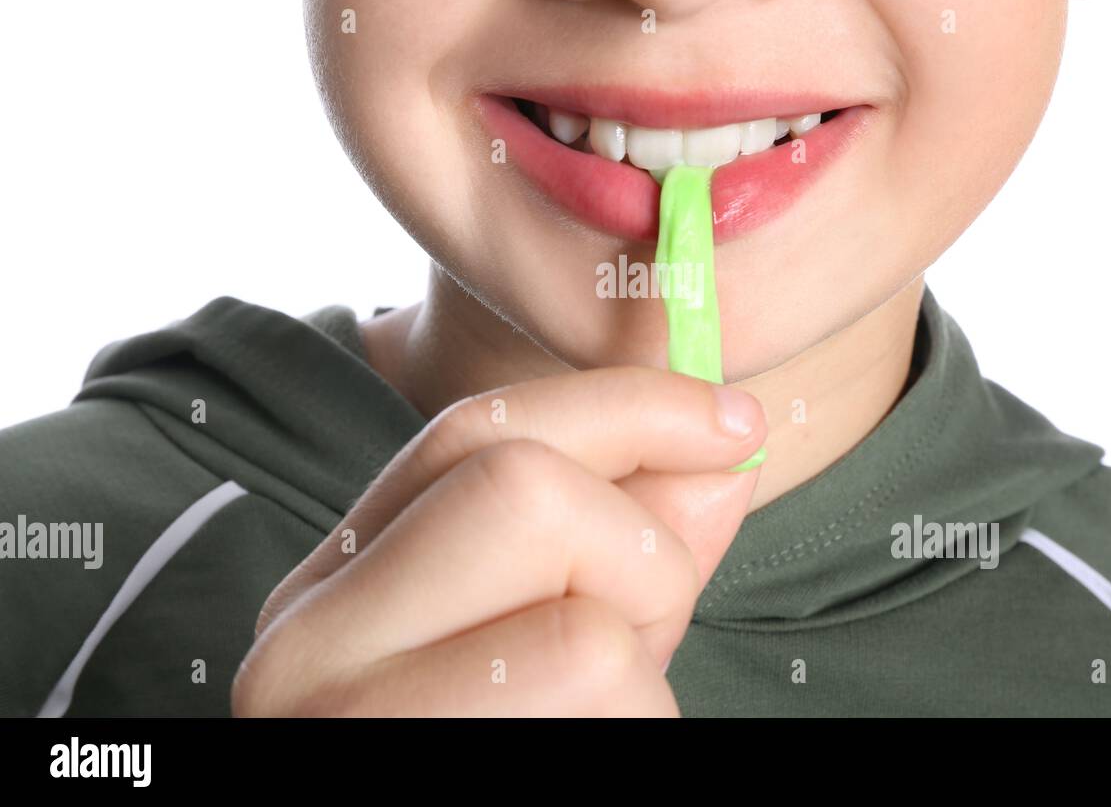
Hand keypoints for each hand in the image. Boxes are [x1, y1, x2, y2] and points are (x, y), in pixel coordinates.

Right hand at [231, 366, 766, 715]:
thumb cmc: (515, 747)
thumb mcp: (563, 643)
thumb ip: (634, 544)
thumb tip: (724, 447)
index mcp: (338, 585)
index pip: (478, 431)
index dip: (628, 407)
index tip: (736, 420)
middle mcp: (308, 649)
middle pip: (521, 490)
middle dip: (634, 556)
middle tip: (635, 638)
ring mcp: (346, 735)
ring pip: (586, 634)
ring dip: (639, 685)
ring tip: (589, 729)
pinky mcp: (413, 782)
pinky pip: (599, 712)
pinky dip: (634, 740)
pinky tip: (573, 760)